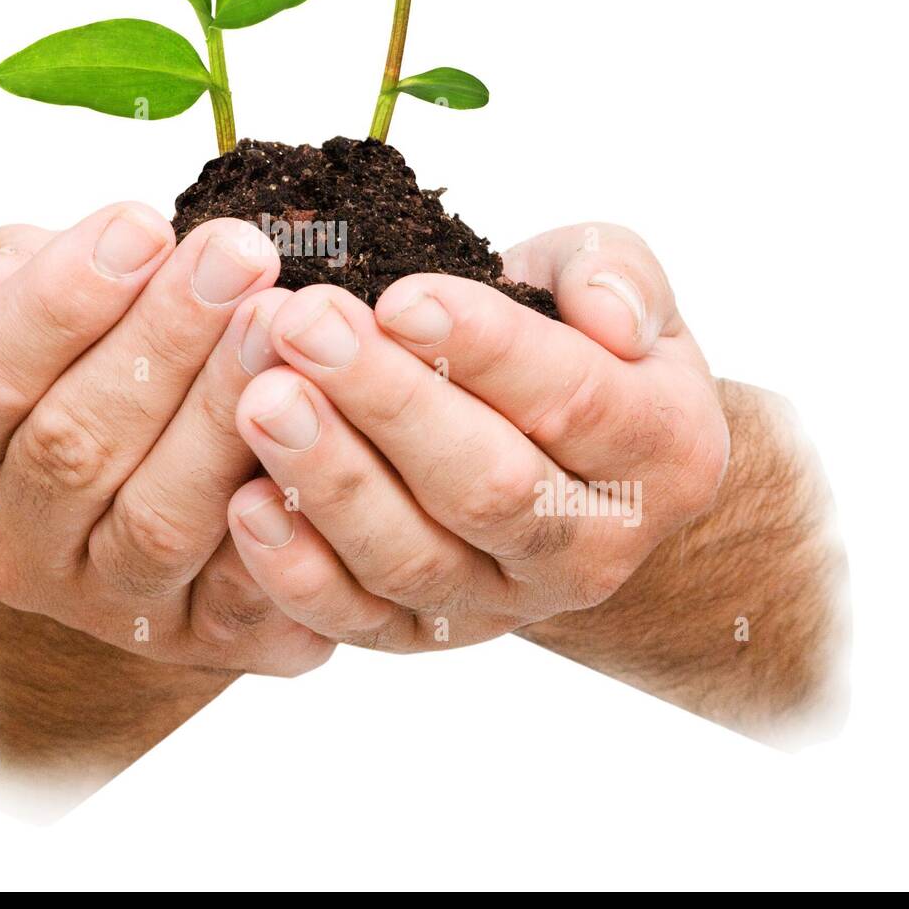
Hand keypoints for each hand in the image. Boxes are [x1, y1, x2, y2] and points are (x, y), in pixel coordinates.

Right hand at [0, 204, 332, 675]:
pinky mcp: (198, 639)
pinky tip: (324, 433)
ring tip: (281, 323)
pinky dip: (283, 520)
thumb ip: (18, 282)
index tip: (143, 222)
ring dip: (221, 416)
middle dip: (162, 340)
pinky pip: (242, 593)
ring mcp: (102, 604)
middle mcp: (11, 543)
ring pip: (157, 520)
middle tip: (240, 253)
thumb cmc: (83, 376)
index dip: (58, 299)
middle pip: (74, 445)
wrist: (126, 509)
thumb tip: (11, 268)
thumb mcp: (34, 314)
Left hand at [225, 223, 730, 650]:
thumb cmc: (574, 340)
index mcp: (663, 450)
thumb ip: (618, 275)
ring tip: (260, 400)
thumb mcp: (612, 281)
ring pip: (415, 558)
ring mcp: (507, 602)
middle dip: (387, 403)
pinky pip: (360, 619)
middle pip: (487, 487)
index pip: (574, 401)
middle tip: (302, 327)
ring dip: (332, 480)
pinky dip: (298, 573)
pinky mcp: (428, 633)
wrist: (564, 455)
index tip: (400, 296)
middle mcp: (594, 546)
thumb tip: (610, 317)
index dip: (486, 349)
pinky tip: (244, 504)